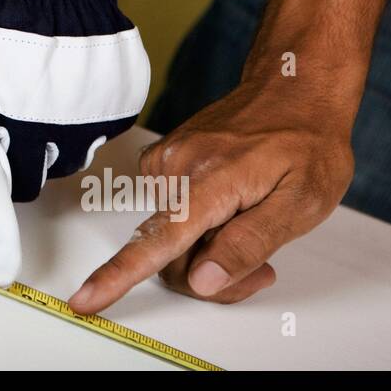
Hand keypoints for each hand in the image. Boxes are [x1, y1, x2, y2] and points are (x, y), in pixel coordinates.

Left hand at [0, 0, 173, 285]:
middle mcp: (33, 120)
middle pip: (23, 176)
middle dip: (8, 153)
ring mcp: (83, 112)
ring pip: (63, 154)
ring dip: (48, 132)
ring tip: (31, 75)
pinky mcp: (118, 100)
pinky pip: (100, 128)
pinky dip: (84, 109)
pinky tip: (64, 69)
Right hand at [68, 79, 354, 312]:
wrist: (293, 91)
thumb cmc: (307, 144)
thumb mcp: (302, 202)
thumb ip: (249, 243)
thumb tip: (202, 279)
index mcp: (212, 180)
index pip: (159, 238)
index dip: (120, 275)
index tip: (84, 299)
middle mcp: (177, 167)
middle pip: (170, 254)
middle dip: (211, 276)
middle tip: (262, 268)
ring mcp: (167, 161)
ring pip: (170, 240)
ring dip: (207, 251)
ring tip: (252, 226)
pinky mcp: (163, 161)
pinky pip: (169, 215)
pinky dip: (197, 226)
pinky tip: (231, 209)